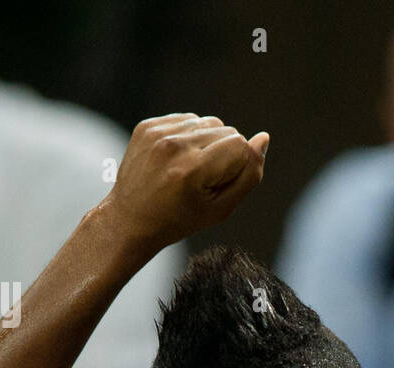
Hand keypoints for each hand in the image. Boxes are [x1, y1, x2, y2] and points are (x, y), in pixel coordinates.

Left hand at [100, 113, 268, 253]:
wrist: (130, 221)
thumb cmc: (180, 219)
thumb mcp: (222, 208)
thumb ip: (249, 175)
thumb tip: (263, 138)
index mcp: (193, 169)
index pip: (239, 144)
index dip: (236, 166)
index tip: (216, 185)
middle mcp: (174, 146)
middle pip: (226, 130)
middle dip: (223, 153)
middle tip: (201, 180)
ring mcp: (157, 133)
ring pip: (208, 122)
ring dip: (207, 142)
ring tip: (189, 169)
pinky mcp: (147, 126)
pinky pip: (187, 120)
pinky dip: (188, 137)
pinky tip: (177, 159)